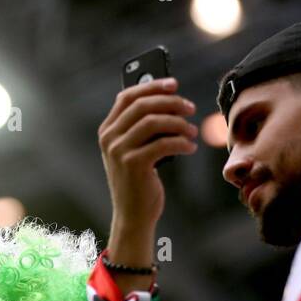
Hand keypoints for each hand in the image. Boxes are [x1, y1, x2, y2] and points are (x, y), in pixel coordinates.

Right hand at [98, 77, 198, 265]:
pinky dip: (181, 142)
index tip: (175, 85)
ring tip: (193, 132)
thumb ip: (142, 127)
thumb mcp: (135, 150)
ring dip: (179, 123)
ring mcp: (119, 151)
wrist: (132, 215)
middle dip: (171, 103)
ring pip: (154, 122)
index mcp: (107, 131)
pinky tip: (190, 147)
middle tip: (190, 108)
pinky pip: (163, 143)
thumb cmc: (138, 181)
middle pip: (143, 105)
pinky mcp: (133, 165)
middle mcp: (109, 138)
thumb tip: (169, 100)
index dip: (152, 86)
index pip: (127, 96)